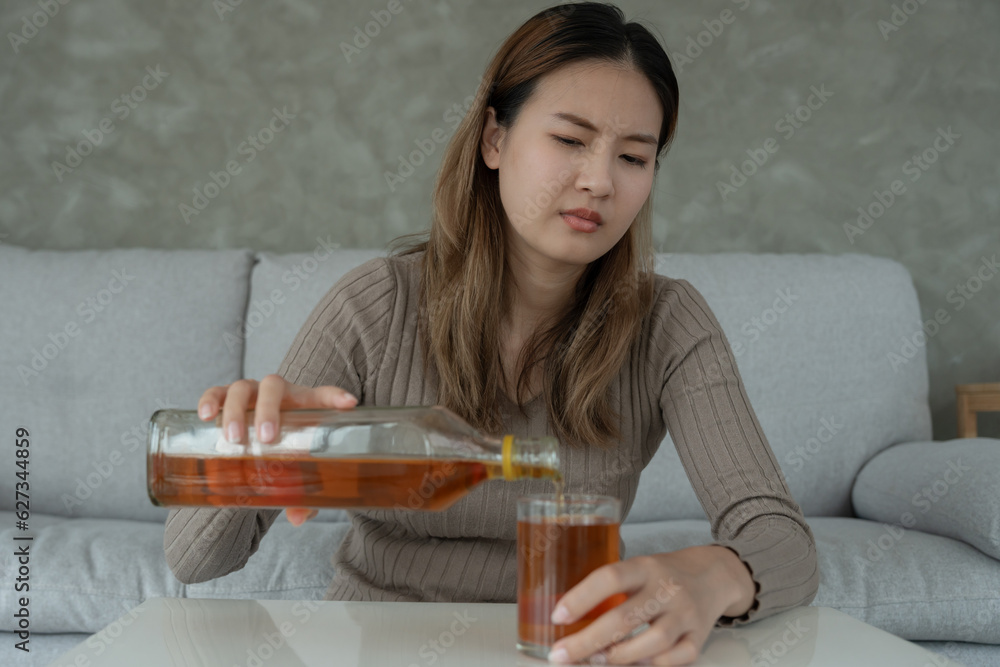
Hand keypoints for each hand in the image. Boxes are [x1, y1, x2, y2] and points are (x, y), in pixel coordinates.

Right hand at [197, 374, 358, 526]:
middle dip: (269, 411)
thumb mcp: (296, 471)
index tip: (349, 404)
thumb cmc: (285, 451)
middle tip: (267, 439)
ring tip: (233, 438)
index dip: (336, 397)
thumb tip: (298, 518)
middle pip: (274, 387)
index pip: (323, 395)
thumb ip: (301, 495)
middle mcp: (277, 394)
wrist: (258, 439)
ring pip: (242, 388)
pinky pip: (215, 393)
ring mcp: (250, 393)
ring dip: (237, 410)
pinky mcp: (225, 399)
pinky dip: (209, 401)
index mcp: (303, 404)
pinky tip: (206, 416)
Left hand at [546, 546, 754, 665]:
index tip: (558, 616)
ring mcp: (686, 615)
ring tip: (593, 660)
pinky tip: (632, 663)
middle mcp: (666, 589)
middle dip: (586, 641)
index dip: (580, 598)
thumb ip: (611, 588)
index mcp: (645, 567)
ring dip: (617, 657)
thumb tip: (568, 618)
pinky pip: (674, 660)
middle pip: (623, 618)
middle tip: (560, 654)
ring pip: (651, 644)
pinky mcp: (699, 638)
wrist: (714, 574)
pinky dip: (650, 665)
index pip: (609, 578)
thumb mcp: (638, 567)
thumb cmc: (664, 574)